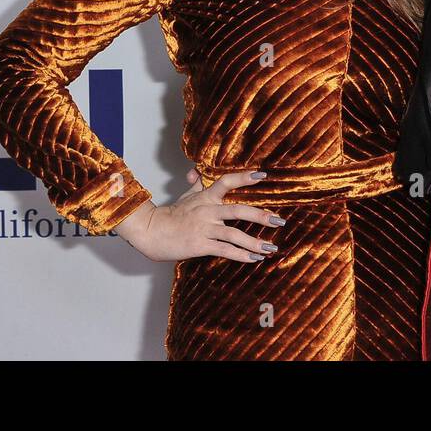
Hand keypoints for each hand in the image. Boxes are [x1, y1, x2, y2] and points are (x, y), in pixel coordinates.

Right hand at [115, 169, 286, 262]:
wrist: (151, 231)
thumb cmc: (170, 214)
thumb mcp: (184, 196)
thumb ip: (195, 185)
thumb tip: (195, 171)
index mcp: (206, 197)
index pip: (226, 182)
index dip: (244, 177)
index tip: (262, 175)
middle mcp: (208, 210)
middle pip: (239, 211)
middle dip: (261, 216)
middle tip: (280, 221)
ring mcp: (204, 228)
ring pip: (234, 234)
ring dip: (255, 242)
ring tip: (271, 247)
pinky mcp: (200, 244)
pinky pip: (225, 250)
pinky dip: (241, 255)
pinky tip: (254, 259)